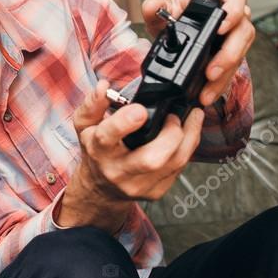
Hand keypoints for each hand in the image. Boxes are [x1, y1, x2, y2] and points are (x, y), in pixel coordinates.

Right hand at [57, 80, 203, 230]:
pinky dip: (187, 148)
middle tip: (174, 115)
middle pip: (151, 159)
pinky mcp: (156, 191)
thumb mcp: (85, 125)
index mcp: (99, 150)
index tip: (140, 110)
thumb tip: (103, 86)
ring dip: (189, 137)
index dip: (125, 122)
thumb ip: (93, 104)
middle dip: (171, 133)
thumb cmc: (96, 152)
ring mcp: (139, 185)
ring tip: (193, 117)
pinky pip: (180, 168)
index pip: (107, 137)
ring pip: (174, 162)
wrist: (100, 188)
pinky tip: (186, 135)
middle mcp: (118, 171)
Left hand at [142, 0, 254, 105]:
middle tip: (211, 72)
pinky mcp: (232, 53)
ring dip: (225, 74)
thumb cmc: (174, 14)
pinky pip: (232, 69)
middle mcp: (232, 13)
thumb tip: (152, 5)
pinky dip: (220, 83)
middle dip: (228, 54)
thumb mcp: (161, 11)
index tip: (221, 28)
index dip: (234, 9)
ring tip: (207, 91)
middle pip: (243, 30)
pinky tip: (209, 94)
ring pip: (241, 53)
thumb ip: (154, 8)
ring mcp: (235, 34)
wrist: (174, 33)